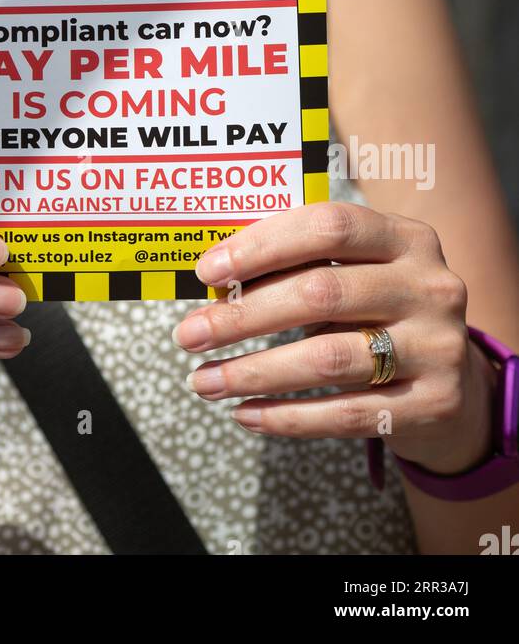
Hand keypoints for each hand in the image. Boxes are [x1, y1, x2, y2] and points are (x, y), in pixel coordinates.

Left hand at [174, 201, 496, 475]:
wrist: (455, 381)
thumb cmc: (379, 313)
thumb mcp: (356, 273)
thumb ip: (300, 265)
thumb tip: (215, 280)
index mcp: (406, 237)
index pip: (327, 226)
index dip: (261, 246)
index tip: (207, 273)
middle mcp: (430, 286)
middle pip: (320, 294)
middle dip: (242, 317)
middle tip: (189, 335)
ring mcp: (439, 346)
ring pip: (328, 358)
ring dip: (254, 372)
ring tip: (204, 381)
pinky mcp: (435, 403)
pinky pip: (346, 413)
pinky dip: (287, 416)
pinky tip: (245, 414)